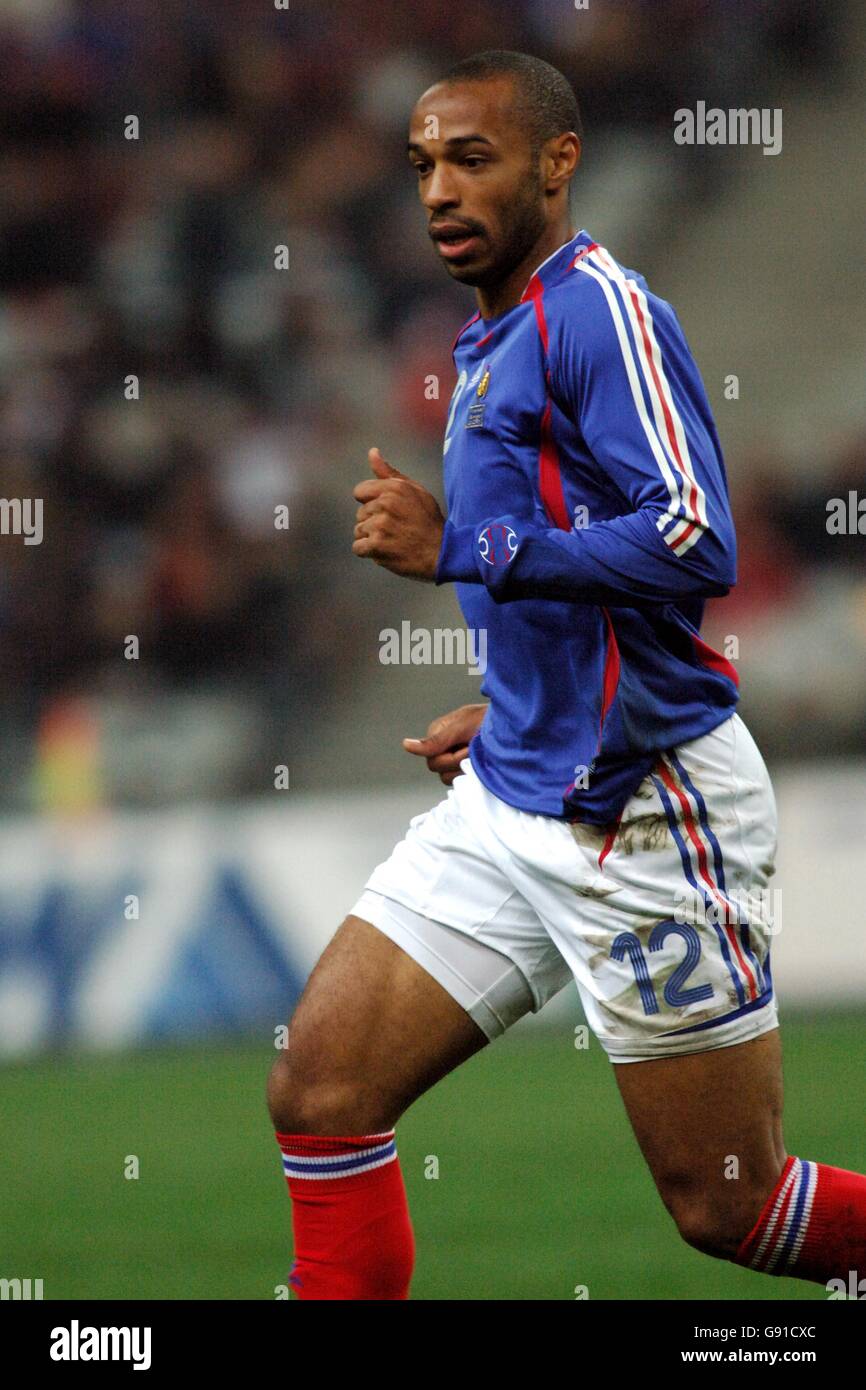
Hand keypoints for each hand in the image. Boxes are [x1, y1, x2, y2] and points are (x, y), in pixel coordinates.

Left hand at [353, 448, 444, 579]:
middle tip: (396, 529)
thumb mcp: (414, 490)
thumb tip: (372, 451)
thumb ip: (389, 473)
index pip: (360, 492)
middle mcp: (385, 503)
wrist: (441, 551)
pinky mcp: (377, 545)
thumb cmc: (427, 519)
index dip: (370, 502)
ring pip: (358, 531)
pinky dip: (369, 552)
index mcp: (393, 487)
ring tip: (393, 540)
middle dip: (373, 522)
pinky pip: (358, 548)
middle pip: (360, 514)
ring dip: (371, 538)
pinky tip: (386, 551)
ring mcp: (380, 525)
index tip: (386, 512)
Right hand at [403, 703, 487, 783]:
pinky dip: (472, 773)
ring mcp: (454, 759)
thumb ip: (435, 740)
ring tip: (479, 754)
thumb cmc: (487, 719)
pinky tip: (480, 763)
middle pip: (438, 769)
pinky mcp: (465, 768)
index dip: (450, 756)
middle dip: (459, 761)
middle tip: (474, 749)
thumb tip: (407, 745)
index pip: (431, 758)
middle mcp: (442, 748)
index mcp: (436, 735)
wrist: (510, 726)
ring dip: (466, 767)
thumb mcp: (461, 726)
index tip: (466, 745)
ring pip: (448, 777)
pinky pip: (460, 780)